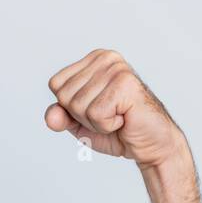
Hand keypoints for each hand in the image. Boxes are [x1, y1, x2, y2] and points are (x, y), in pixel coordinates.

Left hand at [44, 49, 186, 169]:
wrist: (150, 143)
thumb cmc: (117, 130)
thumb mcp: (80, 124)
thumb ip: (61, 117)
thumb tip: (51, 115)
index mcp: (92, 61)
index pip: (56, 85)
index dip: (70, 108)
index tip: (95, 110)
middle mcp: (105, 58)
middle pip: (65, 96)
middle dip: (83, 116)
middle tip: (109, 115)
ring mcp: (116, 68)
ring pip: (78, 106)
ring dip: (96, 122)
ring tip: (118, 117)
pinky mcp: (125, 83)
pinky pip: (95, 114)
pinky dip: (107, 125)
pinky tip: (124, 118)